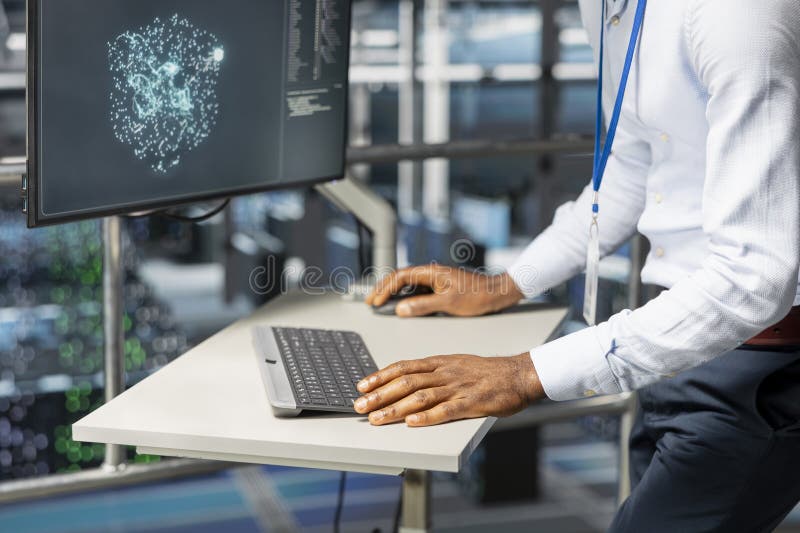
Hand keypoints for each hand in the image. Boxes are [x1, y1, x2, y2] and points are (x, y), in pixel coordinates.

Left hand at [353, 353, 543, 425]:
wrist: (518, 374)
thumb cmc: (486, 372)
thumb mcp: (455, 363)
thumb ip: (431, 372)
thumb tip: (405, 379)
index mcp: (439, 362)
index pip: (403, 367)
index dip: (380, 376)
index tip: (361, 385)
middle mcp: (444, 373)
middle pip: (405, 382)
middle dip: (379, 395)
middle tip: (359, 405)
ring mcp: (457, 388)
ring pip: (420, 397)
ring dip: (395, 409)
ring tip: (377, 419)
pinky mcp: (471, 404)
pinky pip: (446, 410)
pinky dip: (427, 417)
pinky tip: (412, 423)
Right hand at [365, 264, 523, 316]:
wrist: (498, 293)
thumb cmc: (478, 295)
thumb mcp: (448, 303)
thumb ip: (422, 306)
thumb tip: (400, 309)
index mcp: (432, 272)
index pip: (400, 276)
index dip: (385, 288)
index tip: (375, 301)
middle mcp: (432, 273)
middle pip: (400, 278)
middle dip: (383, 289)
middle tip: (370, 301)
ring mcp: (435, 280)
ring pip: (408, 284)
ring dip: (393, 293)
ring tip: (380, 304)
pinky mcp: (440, 287)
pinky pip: (417, 290)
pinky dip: (405, 297)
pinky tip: (401, 305)